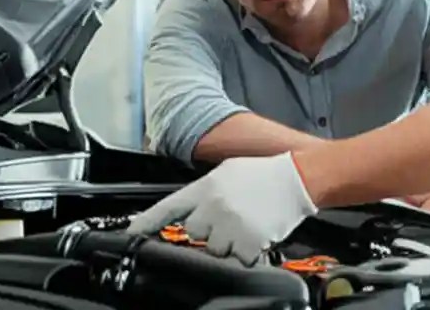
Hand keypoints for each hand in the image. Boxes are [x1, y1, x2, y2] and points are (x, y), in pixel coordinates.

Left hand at [126, 152, 318, 265]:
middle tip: (228, 216)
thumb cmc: (264, 174)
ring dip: (227, 242)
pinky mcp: (247, 242)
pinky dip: (246, 250)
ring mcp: (230, 226)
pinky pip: (238, 257)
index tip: (132, 232)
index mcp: (206, 187)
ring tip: (245, 221)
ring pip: (214, 249)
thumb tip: (189, 208)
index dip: (146, 222)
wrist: (297, 178)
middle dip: (207, 230)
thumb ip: (204, 191)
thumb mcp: (226, 172)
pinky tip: (255, 231)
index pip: (168, 207)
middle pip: (193, 233)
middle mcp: (214, 206)